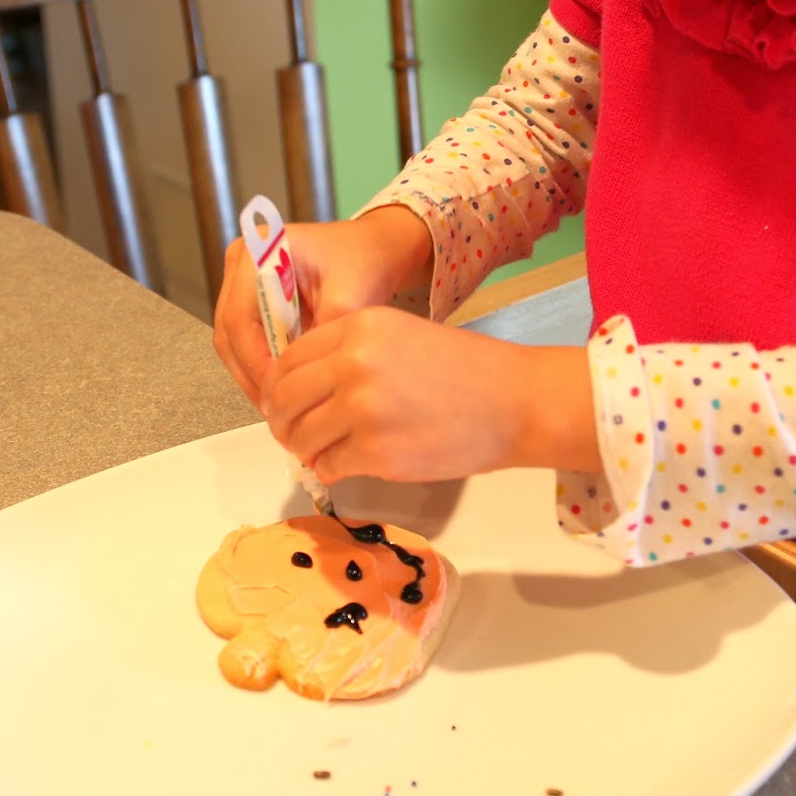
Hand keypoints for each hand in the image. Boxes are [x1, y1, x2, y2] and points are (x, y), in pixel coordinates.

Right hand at [213, 206, 431, 407]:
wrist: (376, 247)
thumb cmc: (365, 260)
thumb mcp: (351, 295)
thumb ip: (324, 330)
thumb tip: (301, 374)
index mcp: (259, 251)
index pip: (240, 318)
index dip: (256, 362)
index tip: (279, 394)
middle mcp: (242, 262)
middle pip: (230, 332)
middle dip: (252, 374)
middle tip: (276, 408)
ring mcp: (242, 280)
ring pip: (234, 340)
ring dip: (254, 373)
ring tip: (279, 404)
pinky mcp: (252, 296)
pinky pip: (247, 338)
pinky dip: (262, 363)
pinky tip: (283, 386)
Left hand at [260, 306, 599, 482]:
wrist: (515, 401)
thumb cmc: (467, 370)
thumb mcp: (403, 335)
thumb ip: (352, 353)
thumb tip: (304, 389)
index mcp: (359, 326)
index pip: (290, 358)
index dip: (280, 387)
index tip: (285, 403)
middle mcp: (353, 362)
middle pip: (285, 398)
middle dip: (283, 421)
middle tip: (294, 435)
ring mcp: (362, 408)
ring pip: (302, 436)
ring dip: (305, 449)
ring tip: (323, 452)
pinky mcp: (375, 451)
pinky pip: (329, 464)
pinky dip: (331, 469)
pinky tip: (348, 464)